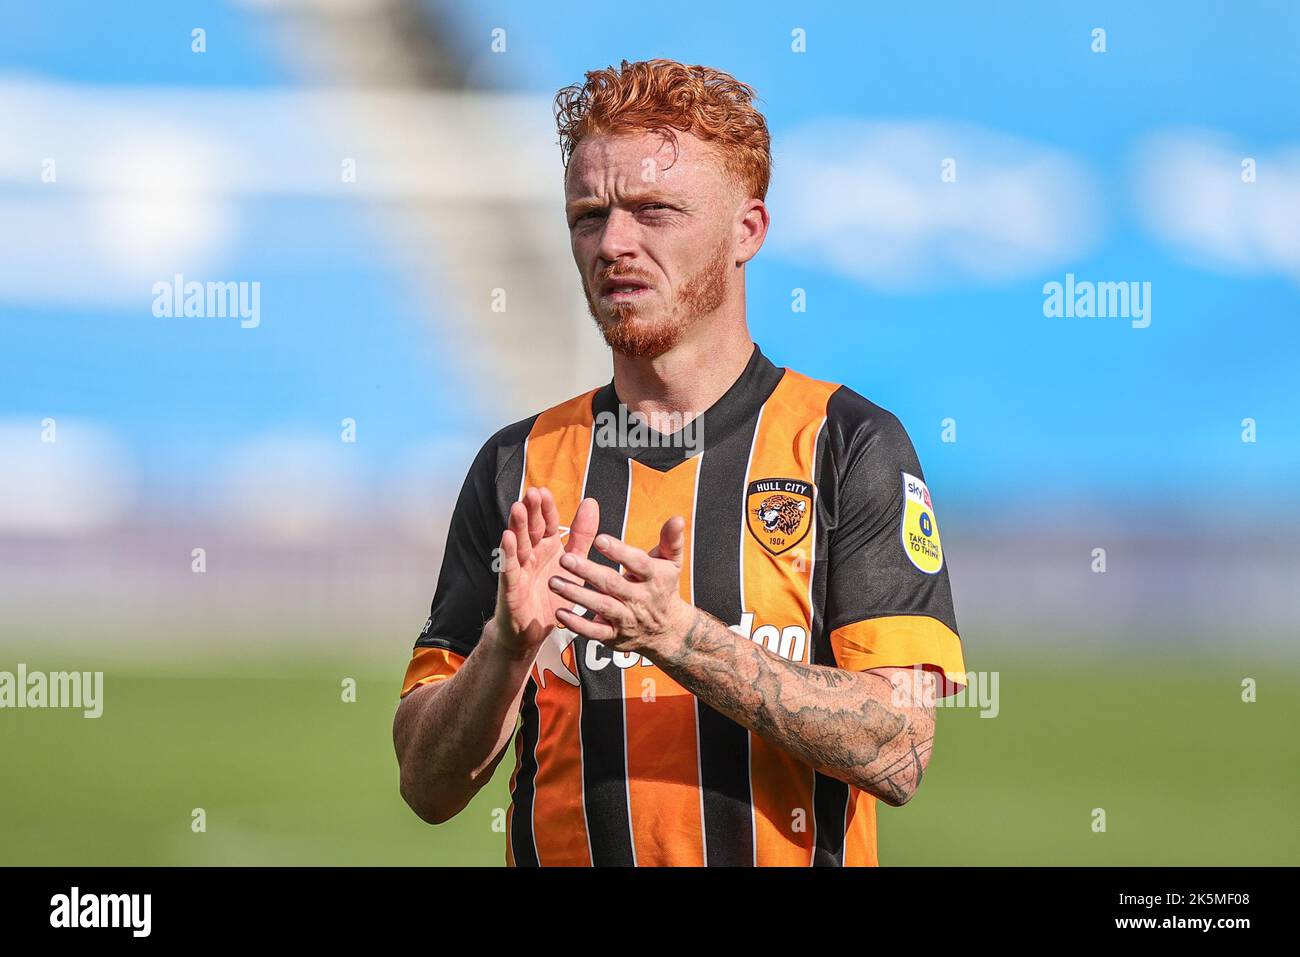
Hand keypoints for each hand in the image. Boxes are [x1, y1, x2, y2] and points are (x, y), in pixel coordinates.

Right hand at [494, 488, 599, 655]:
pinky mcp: (511, 588)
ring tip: (518, 508)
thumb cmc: (551, 595)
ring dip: (516, 527)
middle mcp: (531, 555)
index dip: (546, 508)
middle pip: (530, 529)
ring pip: (517, 545)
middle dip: (531, 511)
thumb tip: (591, 502)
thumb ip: (581, 536)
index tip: (545, 491)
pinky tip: (506, 538)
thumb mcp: (573, 564)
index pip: (547, 523)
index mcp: (547, 548)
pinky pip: (509, 569)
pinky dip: (507, 554)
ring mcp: (519, 570)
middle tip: (532, 492)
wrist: (532, 631)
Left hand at [547, 515, 695, 658]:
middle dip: (587, 572)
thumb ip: (671, 540)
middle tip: (564, 558)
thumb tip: (677, 518)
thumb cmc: (663, 587)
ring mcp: (626, 619)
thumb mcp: (671, 562)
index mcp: (653, 577)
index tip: (599, 539)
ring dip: (576, 595)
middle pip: (612, 584)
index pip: (637, 563)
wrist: (668, 631)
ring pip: (600, 606)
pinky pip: (594, 631)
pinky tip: (560, 613)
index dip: (619, 552)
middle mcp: (639, 599)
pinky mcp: (614, 636)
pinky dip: (577, 624)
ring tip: (553, 582)